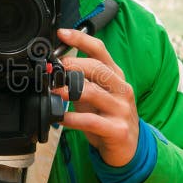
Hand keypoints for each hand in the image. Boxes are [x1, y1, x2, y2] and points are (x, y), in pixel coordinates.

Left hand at [55, 28, 138, 166]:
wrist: (128, 148)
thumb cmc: (108, 117)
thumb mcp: (96, 95)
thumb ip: (80, 81)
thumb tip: (53, 70)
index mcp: (115, 75)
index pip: (100, 50)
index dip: (80, 39)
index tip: (61, 34)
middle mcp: (121, 89)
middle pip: (97, 68)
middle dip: (72, 65)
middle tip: (54, 69)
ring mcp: (121, 109)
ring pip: (93, 93)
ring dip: (68, 91)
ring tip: (53, 92)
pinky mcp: (117, 129)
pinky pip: (91, 121)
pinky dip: (71, 119)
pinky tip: (60, 118)